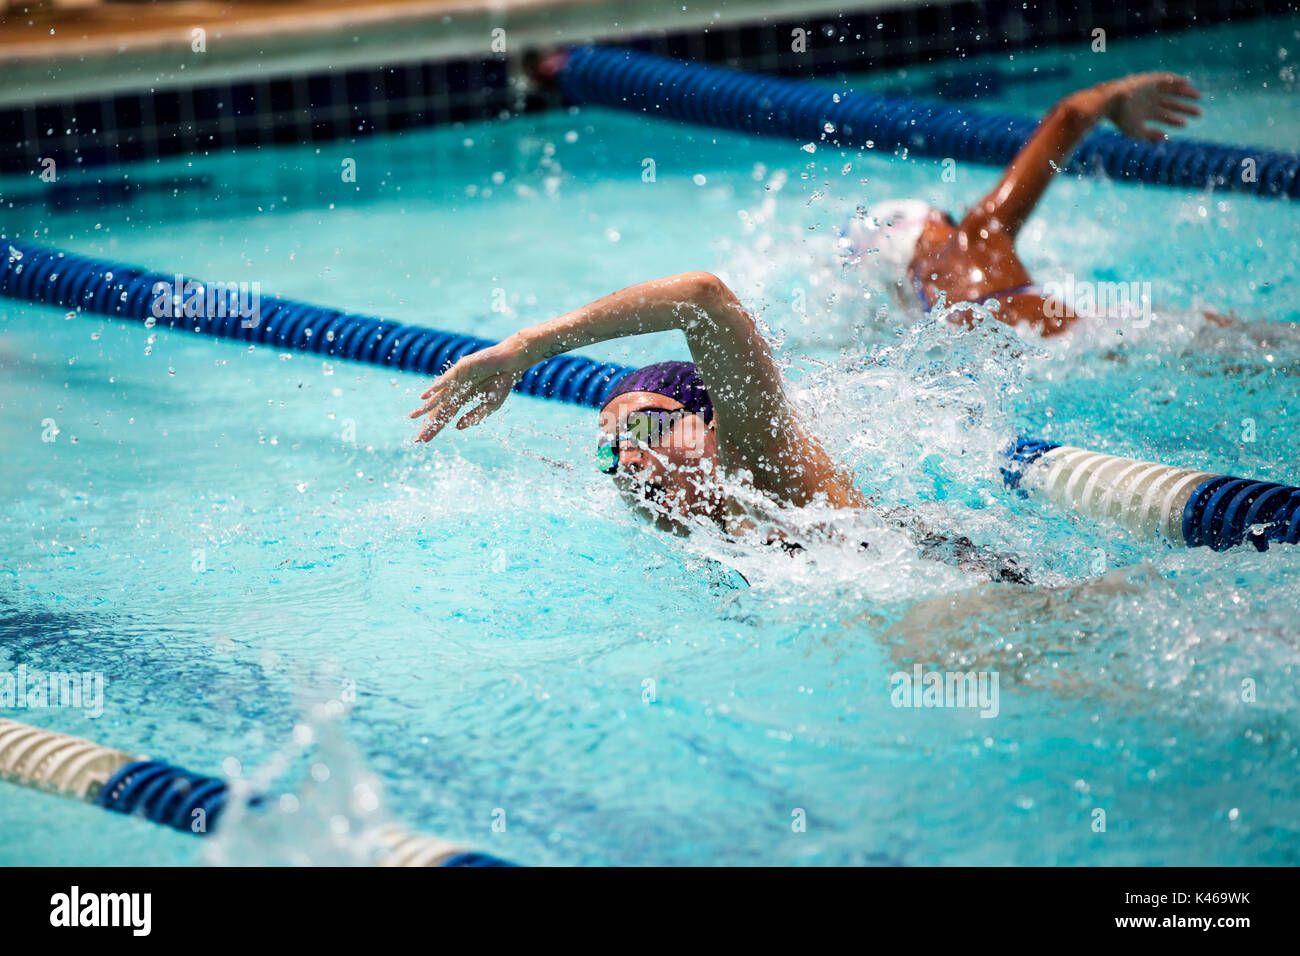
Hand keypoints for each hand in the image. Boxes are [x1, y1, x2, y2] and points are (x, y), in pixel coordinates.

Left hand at [408, 341, 523, 442]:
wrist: (512, 363)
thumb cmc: (503, 382)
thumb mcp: (490, 406)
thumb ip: (474, 417)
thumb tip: (457, 427)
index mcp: (463, 398)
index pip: (445, 416)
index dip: (435, 428)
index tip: (424, 441)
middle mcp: (456, 390)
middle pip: (439, 410)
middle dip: (429, 424)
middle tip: (418, 438)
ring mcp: (456, 379)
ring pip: (438, 397)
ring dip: (426, 407)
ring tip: (414, 416)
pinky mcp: (460, 369)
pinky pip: (445, 381)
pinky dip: (435, 388)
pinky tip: (424, 397)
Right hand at [1104, 72, 1200, 140]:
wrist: (1112, 103)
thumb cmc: (1121, 119)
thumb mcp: (1136, 131)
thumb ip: (1150, 135)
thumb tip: (1165, 138)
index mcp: (1146, 113)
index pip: (1164, 116)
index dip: (1175, 120)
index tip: (1186, 124)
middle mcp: (1150, 101)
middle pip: (1171, 104)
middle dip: (1185, 109)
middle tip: (1199, 113)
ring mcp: (1151, 90)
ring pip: (1172, 91)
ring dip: (1185, 94)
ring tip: (1198, 97)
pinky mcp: (1150, 80)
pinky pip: (1167, 78)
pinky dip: (1176, 80)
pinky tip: (1186, 84)